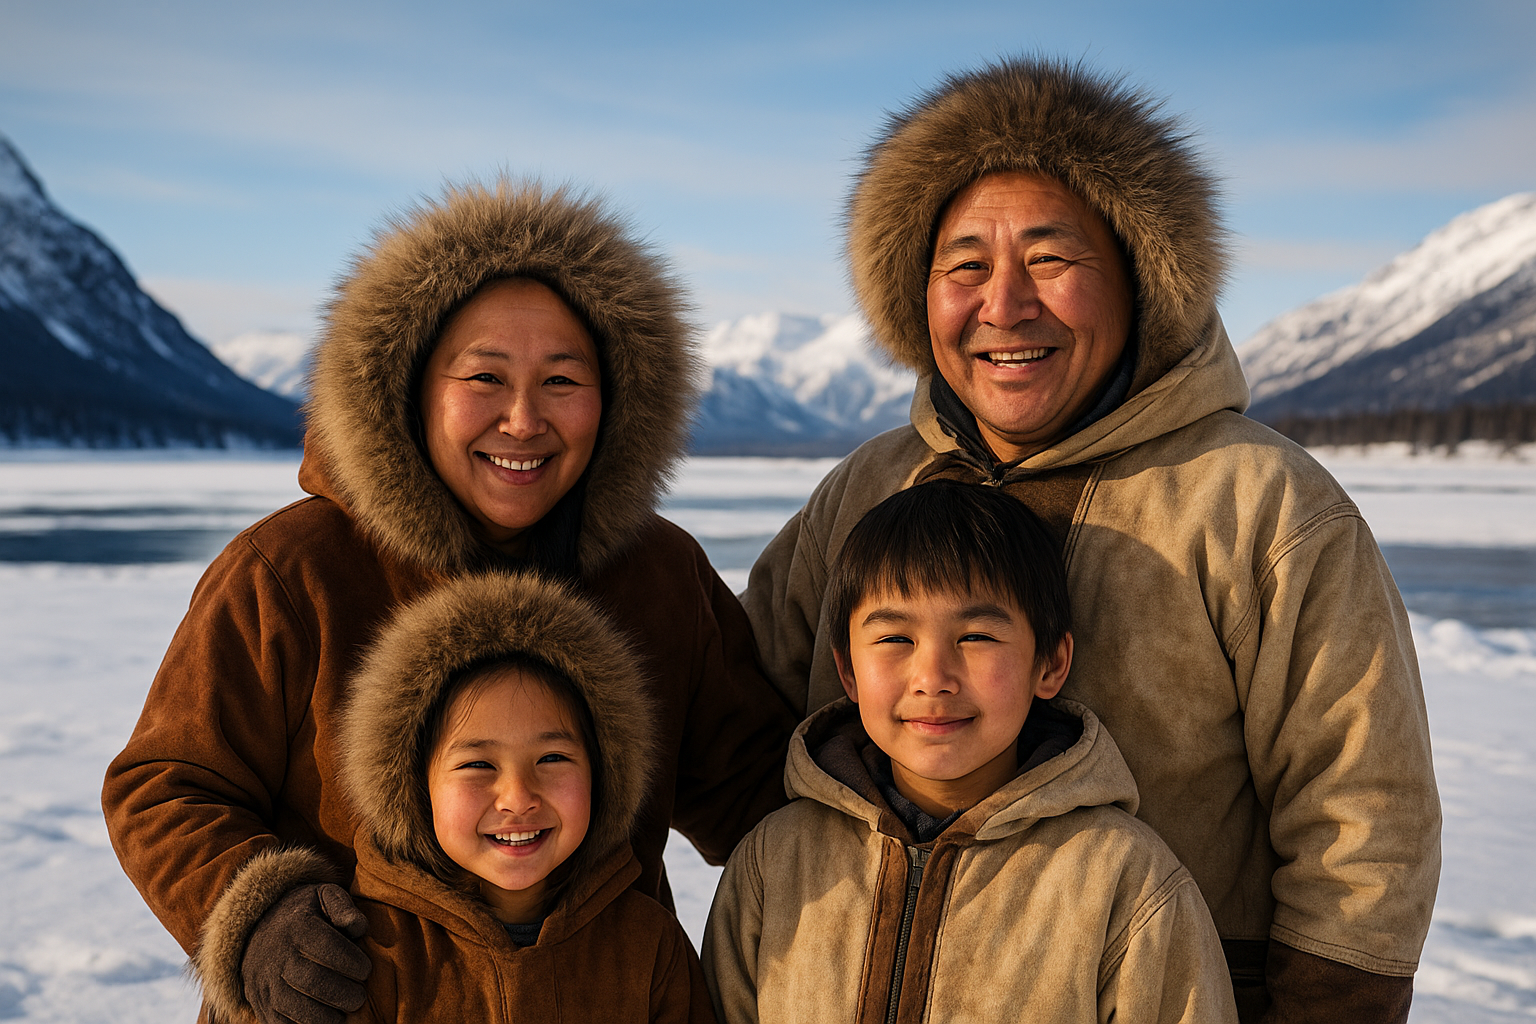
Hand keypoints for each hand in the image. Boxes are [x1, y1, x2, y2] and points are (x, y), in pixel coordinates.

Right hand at [241, 882, 370, 1023]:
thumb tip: (358, 927)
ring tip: (343, 1014)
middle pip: (312, 980)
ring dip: (324, 1016)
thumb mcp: (323, 897)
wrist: (257, 928)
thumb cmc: (303, 913)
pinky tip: (323, 1021)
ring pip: (294, 1007)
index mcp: (296, 926)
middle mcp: (276, 954)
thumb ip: (343, 907)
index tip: (366, 970)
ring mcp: (264, 981)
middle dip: (342, 993)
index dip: (352, 962)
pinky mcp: (259, 1002)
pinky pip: (278, 1023)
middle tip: (359, 997)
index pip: (328, 946)